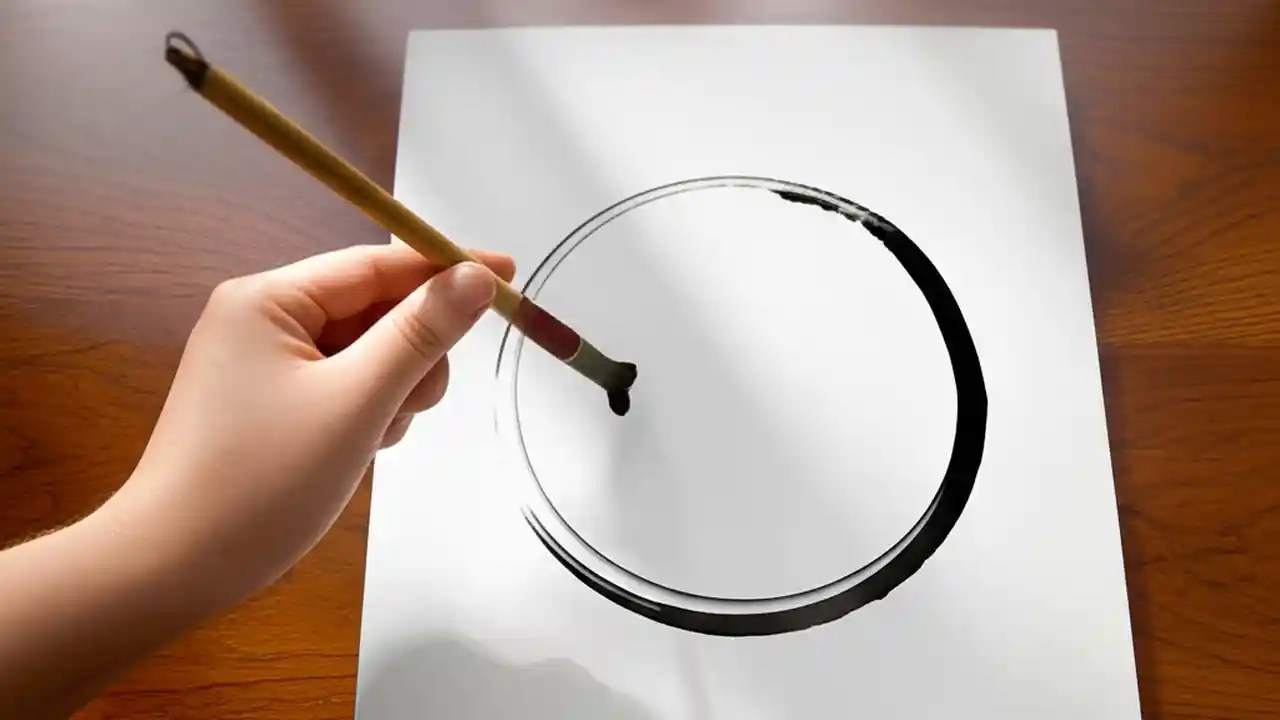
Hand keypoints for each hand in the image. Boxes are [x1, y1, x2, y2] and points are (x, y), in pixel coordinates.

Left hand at [105, 244, 513, 607]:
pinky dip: (367, 411)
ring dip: (392, 390)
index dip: (446, 269)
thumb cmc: (260, 482)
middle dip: (412, 352)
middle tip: (412, 404)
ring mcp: (264, 364)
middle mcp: (262, 319)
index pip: (377, 264)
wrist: (173, 568)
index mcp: (269, 300)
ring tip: (373, 439)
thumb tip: (477, 277)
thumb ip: (421, 333)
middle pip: (376, 309)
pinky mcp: (271, 404)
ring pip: (368, 353)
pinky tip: (358, 449)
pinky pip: (344, 385)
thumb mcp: (357, 402)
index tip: (509, 276)